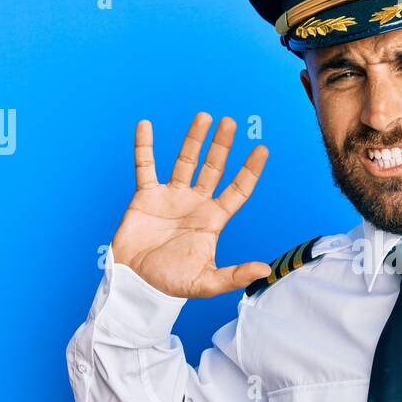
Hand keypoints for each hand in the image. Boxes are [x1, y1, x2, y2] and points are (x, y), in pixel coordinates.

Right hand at [109, 113, 270, 298]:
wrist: (136, 284)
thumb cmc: (171, 284)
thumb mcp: (206, 283)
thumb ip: (235, 276)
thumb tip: (265, 270)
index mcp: (213, 219)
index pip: (237, 190)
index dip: (249, 171)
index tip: (262, 149)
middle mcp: (195, 203)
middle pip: (213, 168)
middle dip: (222, 146)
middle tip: (230, 122)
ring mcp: (171, 197)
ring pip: (185, 161)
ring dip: (194, 139)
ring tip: (204, 116)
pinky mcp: (146, 196)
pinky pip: (144, 166)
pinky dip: (144, 146)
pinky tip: (146, 125)